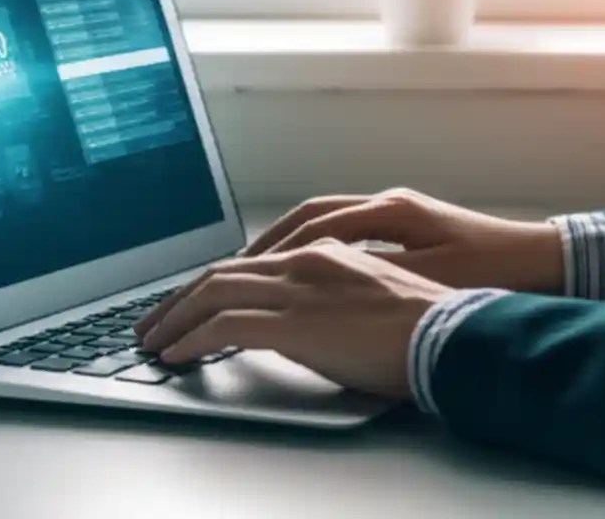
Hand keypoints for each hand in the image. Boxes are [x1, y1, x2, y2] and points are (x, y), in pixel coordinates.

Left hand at [134, 240, 454, 398]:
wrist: (452, 334)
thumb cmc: (425, 324)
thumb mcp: (371, 295)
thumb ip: (331, 297)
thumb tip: (305, 320)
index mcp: (322, 251)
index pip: (248, 262)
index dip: (211, 283)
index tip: (189, 302)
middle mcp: (303, 260)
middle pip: (221, 272)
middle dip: (179, 297)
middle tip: (152, 320)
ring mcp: (296, 288)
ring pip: (213, 292)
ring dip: (174, 316)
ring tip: (152, 338)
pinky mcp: (294, 321)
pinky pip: (224, 326)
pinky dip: (191, 338)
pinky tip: (176, 353)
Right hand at [242, 188, 563, 294]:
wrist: (546, 261)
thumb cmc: (495, 272)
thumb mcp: (432, 279)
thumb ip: (375, 276)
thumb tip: (324, 281)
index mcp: (392, 212)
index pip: (314, 224)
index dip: (272, 250)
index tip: (240, 273)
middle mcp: (389, 202)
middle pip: (311, 214)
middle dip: (268, 241)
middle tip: (232, 270)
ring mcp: (399, 211)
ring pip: (327, 218)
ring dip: (290, 241)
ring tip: (257, 269)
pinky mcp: (410, 226)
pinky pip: (347, 228)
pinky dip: (317, 244)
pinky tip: (306, 268)